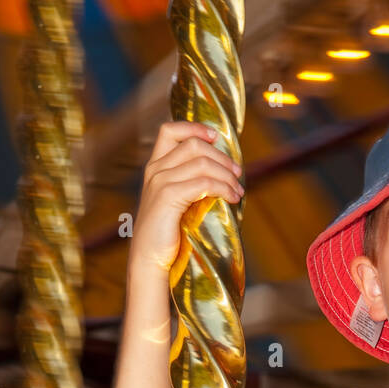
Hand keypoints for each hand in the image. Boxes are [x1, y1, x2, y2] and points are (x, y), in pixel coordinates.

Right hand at [132, 120, 243, 272]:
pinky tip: (232, 198)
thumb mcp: (177, 202)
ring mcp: (160, 182)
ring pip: (202, 162)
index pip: (170, 131)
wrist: (150, 260)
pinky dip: (223, 188)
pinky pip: (203, 183)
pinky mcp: (168, 197)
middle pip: (194, 145)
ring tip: (238, 189)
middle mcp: (155, 170)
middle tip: (238, 172)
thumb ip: (191, 183)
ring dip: (226, 174)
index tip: (215, 137)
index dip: (194, 127)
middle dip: (221, 156)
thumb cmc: (167, 235)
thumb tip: (225, 173)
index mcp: (155, 167)